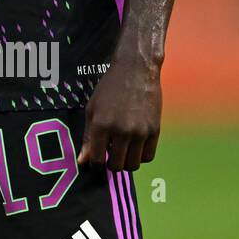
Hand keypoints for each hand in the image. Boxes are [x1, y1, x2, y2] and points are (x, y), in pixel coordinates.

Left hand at [77, 56, 161, 172]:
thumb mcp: (92, 110)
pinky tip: (134, 145)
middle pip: (117, 166)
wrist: (135, 71)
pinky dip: (140, 156)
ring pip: (133, 165)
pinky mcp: (155, 131)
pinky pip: (148, 157)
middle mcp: (121, 131)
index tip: (97, 160)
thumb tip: (83, 161)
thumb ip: (88, 137)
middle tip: (110, 154)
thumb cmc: (109, 89)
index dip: (95, 164)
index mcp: (101, 125)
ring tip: (122, 149)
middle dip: (111, 164)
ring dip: (126, 161)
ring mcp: (140, 132)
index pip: (97, 160)